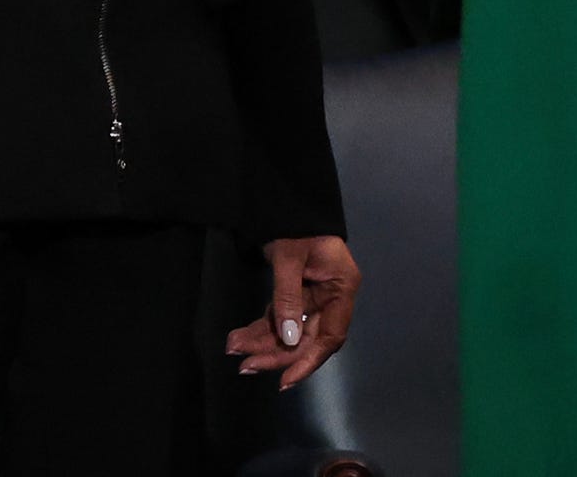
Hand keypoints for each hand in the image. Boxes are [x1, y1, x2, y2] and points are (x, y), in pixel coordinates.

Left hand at [228, 234, 358, 389]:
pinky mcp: (295, 291)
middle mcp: (331, 296)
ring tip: (235, 350)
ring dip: (263, 341)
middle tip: (246, 366)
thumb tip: (287, 339)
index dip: (309, 360)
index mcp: (341, 288)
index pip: (330, 335)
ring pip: (289, 329)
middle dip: (276, 352)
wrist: (282, 198)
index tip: (286, 379)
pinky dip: (261, 327)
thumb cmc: (292, 223)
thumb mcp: (289, 257)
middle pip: (306, 336)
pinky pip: (279, 316)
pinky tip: (240, 337)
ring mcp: (313, 294)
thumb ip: (288, 297)